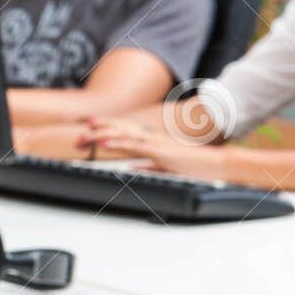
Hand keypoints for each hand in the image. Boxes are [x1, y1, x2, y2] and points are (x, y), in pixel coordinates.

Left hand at [77, 118, 231, 178]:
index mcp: (152, 140)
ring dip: (102, 135)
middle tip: (80, 132)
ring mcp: (154, 142)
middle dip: (99, 129)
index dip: (107, 127)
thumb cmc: (193, 166)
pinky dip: (118, 144)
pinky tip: (105, 144)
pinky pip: (134, 146)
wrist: (214, 164)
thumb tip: (132, 167)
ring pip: (122, 134)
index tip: (89, 127)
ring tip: (85, 136)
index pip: (125, 130)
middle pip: (119, 128)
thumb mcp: (165, 166)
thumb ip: (148, 165)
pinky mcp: (159, 151)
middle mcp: (151, 137)